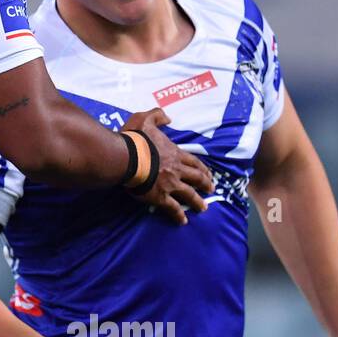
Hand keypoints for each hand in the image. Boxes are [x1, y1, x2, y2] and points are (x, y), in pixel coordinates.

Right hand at [124, 108, 213, 224]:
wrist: (126, 157)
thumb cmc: (135, 139)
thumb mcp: (145, 119)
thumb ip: (157, 115)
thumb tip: (168, 118)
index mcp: (174, 153)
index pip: (194, 162)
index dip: (202, 168)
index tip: (209, 174)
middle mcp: (176, 169)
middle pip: (196, 178)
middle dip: (205, 184)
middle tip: (211, 190)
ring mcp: (170, 184)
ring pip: (189, 194)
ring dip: (197, 201)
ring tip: (203, 208)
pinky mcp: (160, 197)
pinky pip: (173, 208)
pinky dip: (179, 215)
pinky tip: (182, 221)